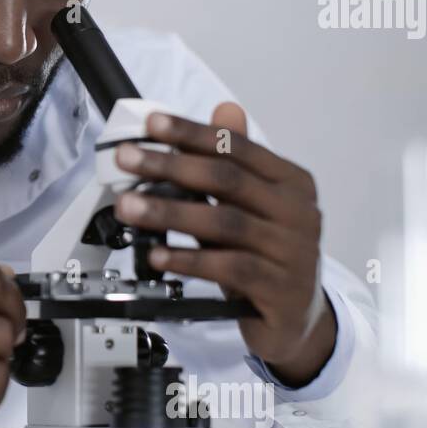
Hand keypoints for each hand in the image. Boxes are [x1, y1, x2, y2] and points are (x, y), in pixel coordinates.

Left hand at [111, 102, 336, 385]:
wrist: (297, 319)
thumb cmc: (267, 256)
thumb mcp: (249, 207)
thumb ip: (233, 163)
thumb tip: (224, 108)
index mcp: (292, 183)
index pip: (237, 148)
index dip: (192, 133)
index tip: (151, 123)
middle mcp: (299, 212)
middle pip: (228, 179)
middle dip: (170, 166)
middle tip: (127, 160)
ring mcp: (295, 251)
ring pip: (224, 223)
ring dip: (170, 213)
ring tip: (129, 207)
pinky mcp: (282, 289)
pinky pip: (229, 268)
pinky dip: (189, 260)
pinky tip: (157, 255)